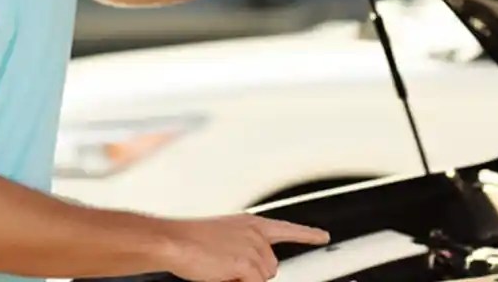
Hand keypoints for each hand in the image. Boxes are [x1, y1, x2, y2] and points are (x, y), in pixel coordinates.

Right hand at [161, 213, 329, 281]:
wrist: (174, 241)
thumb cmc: (189, 240)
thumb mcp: (222, 238)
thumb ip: (242, 247)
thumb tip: (251, 267)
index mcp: (250, 223)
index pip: (286, 228)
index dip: (308, 234)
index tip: (323, 236)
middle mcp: (256, 233)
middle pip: (272, 266)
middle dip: (253, 273)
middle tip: (226, 267)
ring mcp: (253, 247)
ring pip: (264, 277)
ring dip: (245, 279)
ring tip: (219, 267)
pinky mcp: (247, 263)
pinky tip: (221, 273)